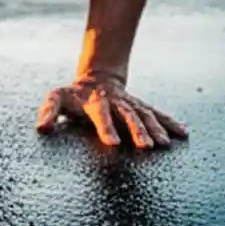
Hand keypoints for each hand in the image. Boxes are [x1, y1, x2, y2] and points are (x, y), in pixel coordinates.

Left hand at [35, 75, 187, 149]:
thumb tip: (41, 128)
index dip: (106, 128)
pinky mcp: (141, 106)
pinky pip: (157, 114)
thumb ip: (49, 111)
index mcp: (95, 102)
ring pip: (145, 115)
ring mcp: (130, 104)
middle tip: (146, 147)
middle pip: (127, 116)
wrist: (97, 78)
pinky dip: (170, 122)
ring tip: (163, 144)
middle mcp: (116, 102)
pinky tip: (183, 133)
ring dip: (155, 129)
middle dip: (137, 131)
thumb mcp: (57, 97)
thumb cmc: (74, 95)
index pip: (100, 115)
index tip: (113, 144)